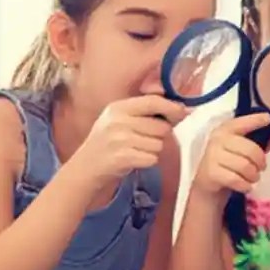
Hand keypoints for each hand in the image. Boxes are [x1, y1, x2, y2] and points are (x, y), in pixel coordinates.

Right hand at [72, 96, 188, 183]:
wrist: (86, 167)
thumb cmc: (109, 142)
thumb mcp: (120, 119)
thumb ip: (145, 111)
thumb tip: (181, 108)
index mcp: (118, 107)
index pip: (153, 101)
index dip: (171, 107)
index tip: (183, 113)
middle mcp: (118, 121)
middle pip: (162, 126)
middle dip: (159, 135)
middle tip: (143, 140)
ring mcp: (119, 140)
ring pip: (159, 144)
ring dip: (153, 150)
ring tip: (135, 150)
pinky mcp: (123, 157)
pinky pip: (152, 158)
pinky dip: (147, 161)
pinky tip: (134, 160)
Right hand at [192, 113, 269, 198]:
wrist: (207, 183)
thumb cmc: (230, 162)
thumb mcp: (246, 150)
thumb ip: (264, 140)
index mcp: (226, 130)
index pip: (242, 122)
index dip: (256, 120)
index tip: (268, 118)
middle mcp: (217, 140)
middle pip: (250, 150)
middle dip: (260, 162)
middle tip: (261, 168)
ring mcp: (212, 156)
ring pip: (244, 166)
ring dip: (253, 176)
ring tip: (252, 177)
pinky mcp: (211, 173)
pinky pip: (236, 180)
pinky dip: (245, 185)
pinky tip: (245, 185)